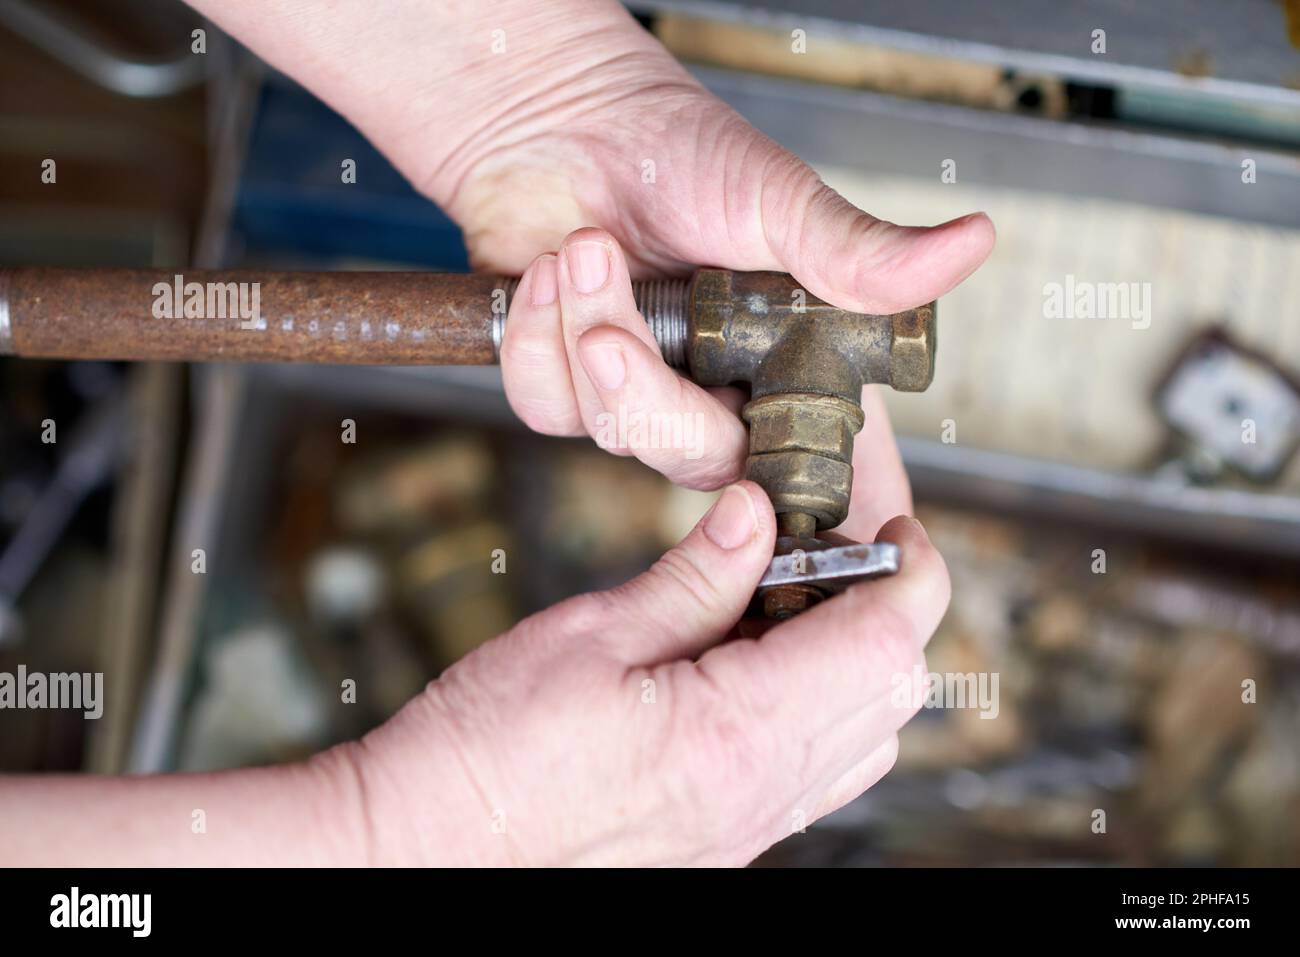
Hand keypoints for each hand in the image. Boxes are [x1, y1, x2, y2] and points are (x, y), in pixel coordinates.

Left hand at [186, 0, 995, 538]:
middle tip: (617, 329)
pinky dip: (537, 337)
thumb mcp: (780, 202)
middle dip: (648, 397)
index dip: (822, 514)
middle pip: (699, 462)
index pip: (824, 473)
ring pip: (612, 433)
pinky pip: (545, 404)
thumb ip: (857, 250)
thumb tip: (971, 243)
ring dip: (583, 338)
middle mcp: (723, 397)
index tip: (803, 515)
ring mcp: (645, 397)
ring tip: (584, 249)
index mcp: (793, 367)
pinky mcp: (570, 386)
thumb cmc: (684, 152)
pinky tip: (550, 271)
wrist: (572, 120)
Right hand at [350, 483, 947, 865]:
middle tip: (831, 556)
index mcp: (738, 732)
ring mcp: (748, 826)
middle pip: (893, 693)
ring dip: (856, 661)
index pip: (884, 643)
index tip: (900, 531)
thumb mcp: (588, 636)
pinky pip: (816, 774)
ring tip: (783, 608)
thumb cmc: (486, 756)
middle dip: (889, 611)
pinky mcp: (726, 839)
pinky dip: (818, 709)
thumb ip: (692, 578)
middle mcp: (761, 792)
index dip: (912, 573)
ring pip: (866, 740)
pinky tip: (752, 669)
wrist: (429, 852)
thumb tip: (756, 518)